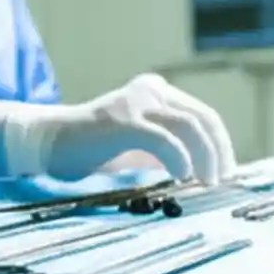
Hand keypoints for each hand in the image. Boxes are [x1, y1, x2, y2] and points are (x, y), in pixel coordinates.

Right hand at [0, 74, 236, 185]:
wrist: (46, 143)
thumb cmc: (93, 150)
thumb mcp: (139, 146)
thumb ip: (170, 150)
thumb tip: (207, 171)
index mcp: (157, 93)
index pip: (204, 116)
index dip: (221, 145)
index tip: (227, 173)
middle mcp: (150, 91)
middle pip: (203, 119)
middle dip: (219, 152)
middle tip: (221, 181)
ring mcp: (136, 102)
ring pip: (189, 127)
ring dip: (204, 158)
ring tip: (204, 182)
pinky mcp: (121, 120)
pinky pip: (163, 139)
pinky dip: (178, 159)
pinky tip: (181, 176)